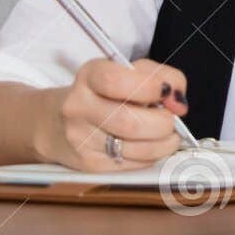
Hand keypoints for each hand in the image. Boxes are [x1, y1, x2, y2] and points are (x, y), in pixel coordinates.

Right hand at [38, 58, 188, 170]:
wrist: (57, 122)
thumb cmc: (104, 92)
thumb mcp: (130, 71)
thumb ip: (163, 77)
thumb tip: (178, 102)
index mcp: (90, 76)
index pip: (117, 81)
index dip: (149, 87)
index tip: (165, 93)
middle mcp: (79, 107)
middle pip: (130, 122)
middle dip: (164, 123)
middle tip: (171, 119)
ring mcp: (80, 138)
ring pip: (135, 148)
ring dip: (163, 143)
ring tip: (168, 134)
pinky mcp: (88, 164)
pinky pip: (131, 164)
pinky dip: (151, 156)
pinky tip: (150, 145)